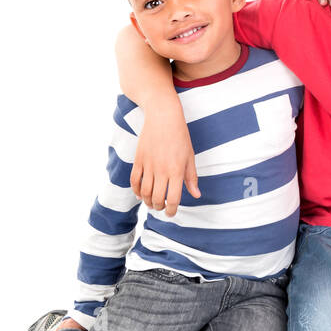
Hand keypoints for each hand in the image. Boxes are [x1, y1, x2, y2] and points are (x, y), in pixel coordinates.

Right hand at [129, 100, 200, 215]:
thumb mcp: (190, 157)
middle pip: (157, 198)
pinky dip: (136, 191)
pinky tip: (140, 194)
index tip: (171, 213)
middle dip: (159, 207)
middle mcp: (162, 170)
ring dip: (147, 201)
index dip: (171, 210)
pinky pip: (134, 181)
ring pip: (145, 192)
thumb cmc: (180, 137)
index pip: (172, 199)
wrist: (163, 117)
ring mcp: (149, 165)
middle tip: (161, 207)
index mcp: (177, 171)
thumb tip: (196, 195)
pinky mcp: (139, 160)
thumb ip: (191, 178)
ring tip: (152, 203)